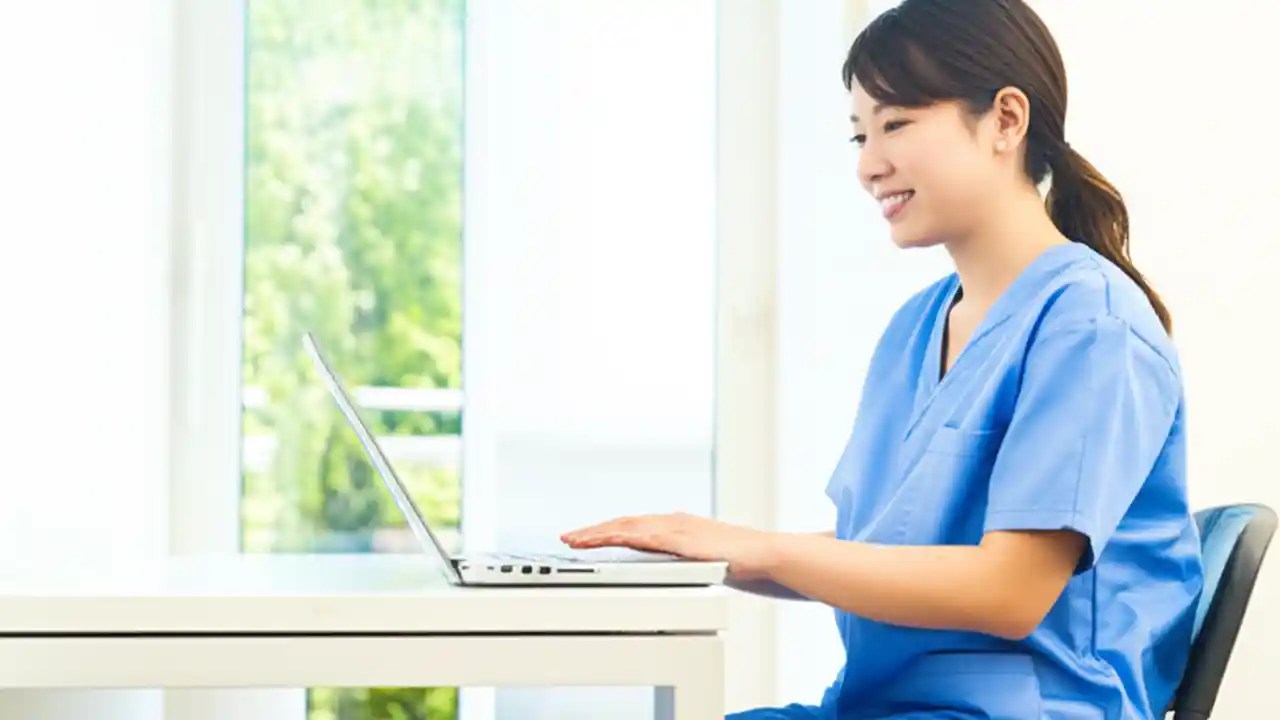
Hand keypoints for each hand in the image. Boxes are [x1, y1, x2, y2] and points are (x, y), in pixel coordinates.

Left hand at [560, 512, 775, 579]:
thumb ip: (689, 562)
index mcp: (679, 526)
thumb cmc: (743, 561)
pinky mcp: (678, 539)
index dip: (610, 530)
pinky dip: (615, 537)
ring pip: (625, 527)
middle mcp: (673, 522)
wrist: (765, 554)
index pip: (636, 526)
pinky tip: (600, 541)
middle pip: (624, 523)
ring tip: (575, 540)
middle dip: (595, 530)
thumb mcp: (708, 561)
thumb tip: (679, 571)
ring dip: (597, 533)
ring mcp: (675, 528)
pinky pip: (638, 537)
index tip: (590, 536)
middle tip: (570, 536)